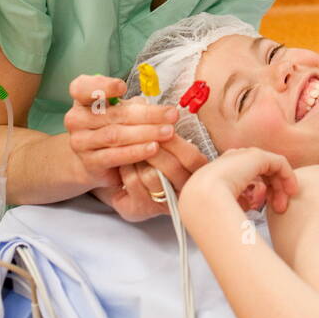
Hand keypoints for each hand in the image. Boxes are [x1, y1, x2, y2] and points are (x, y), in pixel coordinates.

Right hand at [64, 74, 177, 188]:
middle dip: (147, 114)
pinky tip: (153, 148)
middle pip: (113, 114)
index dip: (102, 86)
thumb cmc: (112, 127)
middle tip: (171, 114)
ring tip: (168, 132)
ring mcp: (81, 142)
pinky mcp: (90, 162)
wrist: (94, 160)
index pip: (82, 88)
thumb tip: (164, 109)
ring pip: (115, 135)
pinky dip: (136, 151)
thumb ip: (134, 105)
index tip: (123, 87)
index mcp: (82, 100)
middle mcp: (76, 119)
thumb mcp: (119, 110)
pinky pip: (115, 156)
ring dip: (146, 133)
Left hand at [90, 135, 209, 221]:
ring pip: (150, 175)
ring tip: (132, 149)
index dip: (177, 141)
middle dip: (153, 146)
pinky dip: (125, 168)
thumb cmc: (149, 158)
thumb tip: (153, 107)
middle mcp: (182, 192)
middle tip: (143, 134)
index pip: (192, 158)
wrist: (123, 183)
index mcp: (195, 173)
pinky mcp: (139, 210)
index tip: (164, 127)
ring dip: (137, 157)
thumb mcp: (162, 142)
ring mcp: (161, 204)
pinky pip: (133, 183)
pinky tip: (125, 164)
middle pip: (171, 167)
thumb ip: (162, 127)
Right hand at [180, 147, 298, 216]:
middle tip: (278, 209)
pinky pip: (279, 163)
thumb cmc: (208, 210)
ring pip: (270, 168)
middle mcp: (231, 161)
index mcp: (219, 172)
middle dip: (271, 191)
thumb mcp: (221, 208)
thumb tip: (245, 212)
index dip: (256, 193)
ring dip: (279, 187)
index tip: (259, 209)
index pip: (243, 178)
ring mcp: (244, 156)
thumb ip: (234, 204)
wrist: (203, 198)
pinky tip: (291, 191)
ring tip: (282, 205)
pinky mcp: (257, 156)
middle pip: (258, 173)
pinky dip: (287, 176)